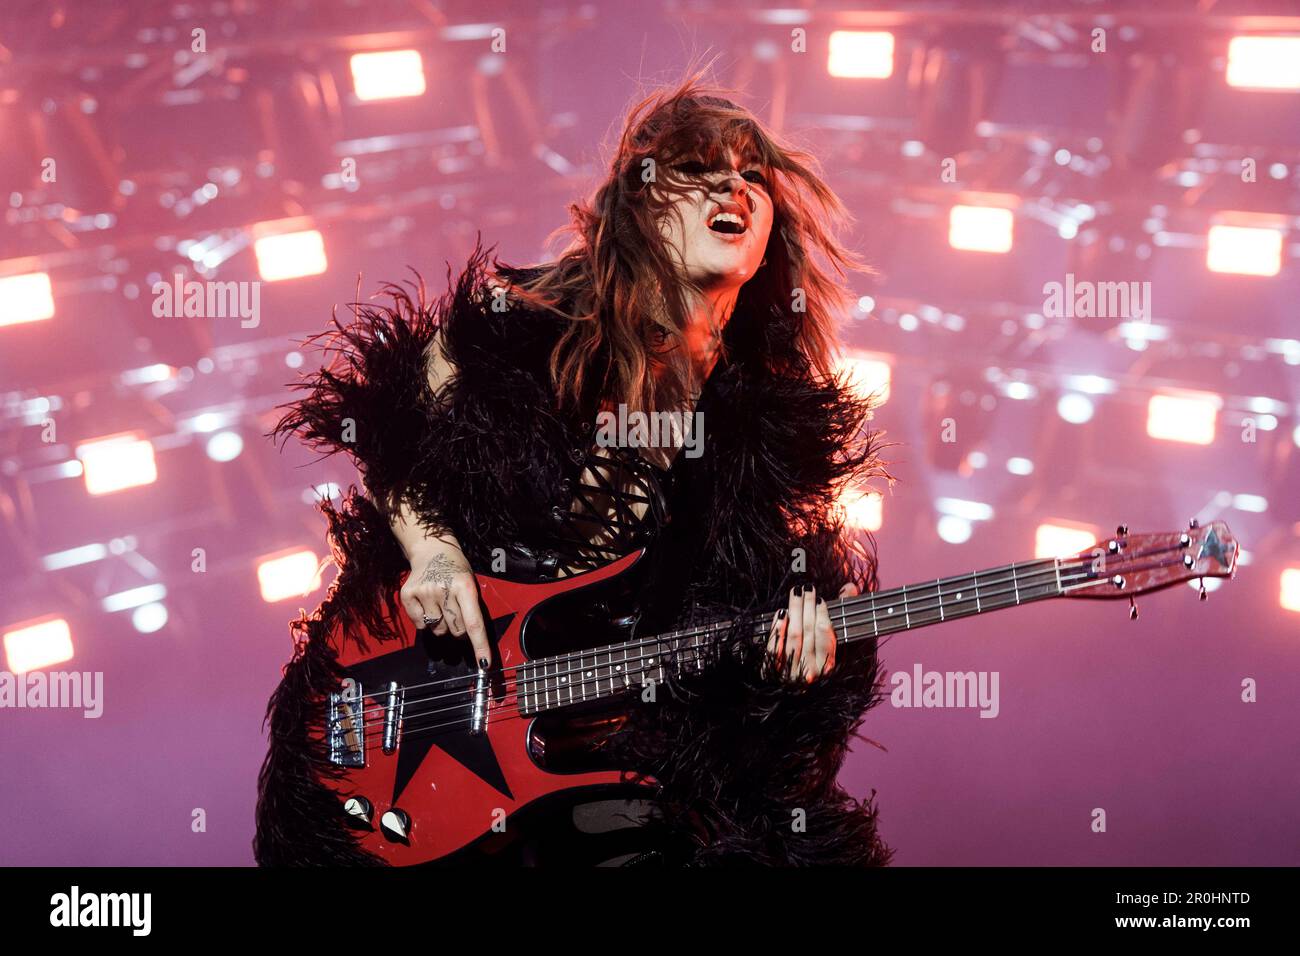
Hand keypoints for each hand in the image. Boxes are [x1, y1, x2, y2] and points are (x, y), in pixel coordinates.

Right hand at [400, 543, 491, 667]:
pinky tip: (427, 603)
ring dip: (442, 624)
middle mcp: (444, 589)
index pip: (473, 623)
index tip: (485, 664)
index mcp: (464, 586)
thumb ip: (471, 609)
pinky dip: (425, 621)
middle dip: (459, 628)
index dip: (480, 646)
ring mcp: (424, 592)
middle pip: (456, 631)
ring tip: (441, 603)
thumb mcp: (469, 583)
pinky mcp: (407, 595)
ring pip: (438, 630)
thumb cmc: (455, 570)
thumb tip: (471, 640)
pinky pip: (420, 625)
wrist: (431, 549)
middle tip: (455, 610)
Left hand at [764, 581, 857, 682]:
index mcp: (826, 668)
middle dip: (808, 607)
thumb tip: (850, 587)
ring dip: (795, 611)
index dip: (823, 616)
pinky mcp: (771, 673)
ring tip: (795, 593)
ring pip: (794, 636)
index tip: (820, 599)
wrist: (788, 696)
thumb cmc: (815, 665)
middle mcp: (810, 673)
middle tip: (807, 588)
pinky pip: (775, 648)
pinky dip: (778, 629)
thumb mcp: (831, 646)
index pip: (826, 637)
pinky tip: (781, 613)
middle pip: (808, 632)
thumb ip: (841, 615)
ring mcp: (790, 674)